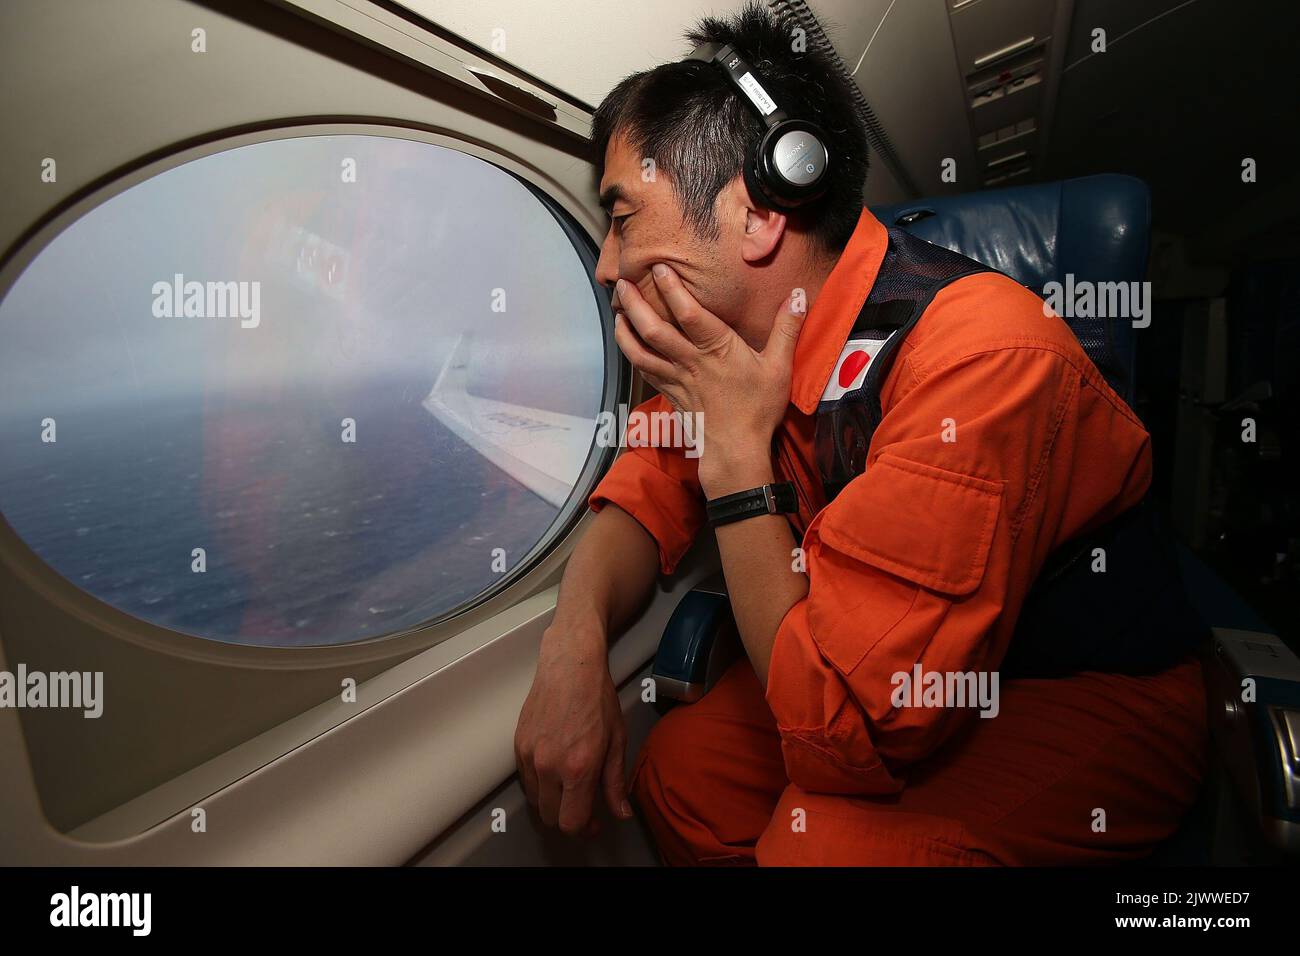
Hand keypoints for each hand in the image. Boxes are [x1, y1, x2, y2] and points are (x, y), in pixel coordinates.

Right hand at [514, 627, 632, 835]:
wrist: (570, 667)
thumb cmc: (597, 699)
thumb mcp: (617, 741)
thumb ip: (615, 783)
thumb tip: (621, 813)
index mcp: (578, 768)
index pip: (571, 822)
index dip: (584, 828)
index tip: (593, 822)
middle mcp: (549, 766)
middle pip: (550, 817)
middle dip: (567, 817)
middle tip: (583, 806)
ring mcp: (530, 756)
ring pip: (535, 800)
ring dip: (552, 800)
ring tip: (569, 785)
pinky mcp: (518, 746)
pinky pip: (526, 779)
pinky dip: (539, 783)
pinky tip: (555, 768)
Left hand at [613, 265, 804, 493]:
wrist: (736, 450)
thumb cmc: (758, 408)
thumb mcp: (779, 367)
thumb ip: (787, 329)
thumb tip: (800, 295)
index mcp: (716, 349)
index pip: (688, 312)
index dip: (671, 288)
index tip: (659, 267)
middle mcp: (690, 361)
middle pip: (654, 329)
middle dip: (635, 304)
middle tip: (622, 283)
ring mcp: (676, 378)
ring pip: (641, 351)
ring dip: (625, 330)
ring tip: (617, 311)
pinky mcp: (670, 394)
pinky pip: (645, 371)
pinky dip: (633, 354)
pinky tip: (628, 344)